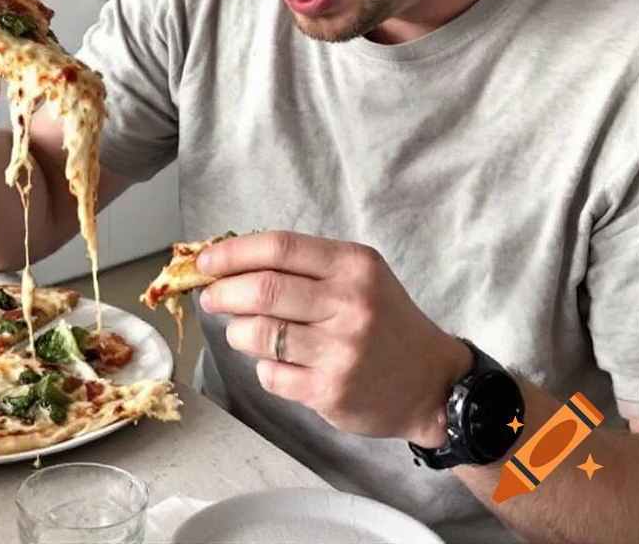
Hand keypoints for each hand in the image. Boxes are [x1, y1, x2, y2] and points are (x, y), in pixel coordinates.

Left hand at [197, 231, 471, 445]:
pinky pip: (271, 374)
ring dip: (237, 331)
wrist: (433, 383)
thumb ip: (303, 264)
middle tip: (210, 297)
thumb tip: (231, 261)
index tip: (205, 262)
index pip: (279, 247)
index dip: (232, 253)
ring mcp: (340, 351)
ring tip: (242, 330)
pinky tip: (276, 362)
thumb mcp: (357, 275)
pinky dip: (261, 366)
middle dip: (223, 293)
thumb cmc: (384, 320)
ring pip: (259, 334)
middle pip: (262, 290)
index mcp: (353, 265)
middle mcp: (349, 304)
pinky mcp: (331, 392)